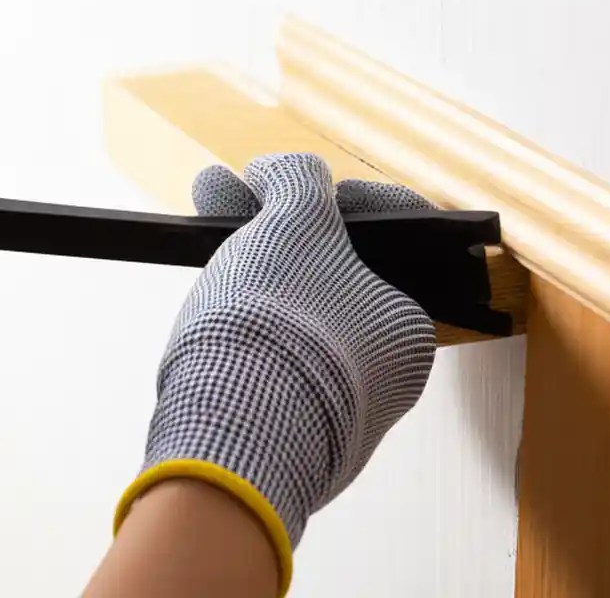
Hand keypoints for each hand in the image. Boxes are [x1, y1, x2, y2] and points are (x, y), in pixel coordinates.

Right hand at [115, 154, 436, 593]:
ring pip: (291, 308)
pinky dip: (238, 313)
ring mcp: (328, 404)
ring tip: (201, 217)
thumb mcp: (296, 223)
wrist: (232, 439)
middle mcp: (380, 372)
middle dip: (277, 222)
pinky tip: (203, 287)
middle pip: (330, 269)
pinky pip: (263, 352)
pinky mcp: (278, 426)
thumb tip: (282, 170)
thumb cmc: (281, 325)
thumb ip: (296, 180)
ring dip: (249, 256)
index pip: (395, 241)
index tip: (295, 182)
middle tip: (231, 194)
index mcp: (408, 325)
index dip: (343, 196)